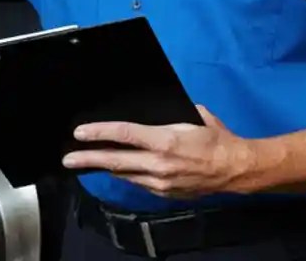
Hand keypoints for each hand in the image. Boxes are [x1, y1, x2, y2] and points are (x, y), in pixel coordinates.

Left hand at [61, 106, 256, 198]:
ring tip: (86, 162)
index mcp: (164, 140)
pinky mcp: (165, 193)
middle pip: (115, 161)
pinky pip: (139, 183)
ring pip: (124, 174)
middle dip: (88, 159)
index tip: (80, 133)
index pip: (123, 134)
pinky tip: (117, 169)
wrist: (236, 170)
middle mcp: (158, 163)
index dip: (99, 133)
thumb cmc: (217, 139)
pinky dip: (127, 175)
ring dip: (105, 167)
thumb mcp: (194, 117)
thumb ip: (170, 116)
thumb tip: (155, 112)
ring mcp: (160, 182)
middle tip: (68, 159)